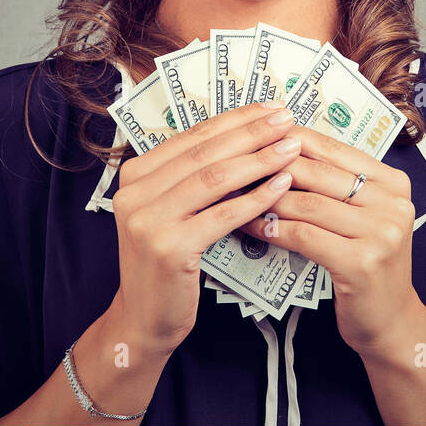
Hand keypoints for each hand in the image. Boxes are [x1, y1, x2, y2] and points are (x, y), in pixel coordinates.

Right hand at [111, 100, 300, 355]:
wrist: (146, 318)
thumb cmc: (168, 261)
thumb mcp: (172, 210)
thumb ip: (194, 177)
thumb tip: (246, 136)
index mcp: (134, 174)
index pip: (193, 135)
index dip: (235, 118)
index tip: (271, 107)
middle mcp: (134, 192)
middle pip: (205, 152)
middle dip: (252, 132)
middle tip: (287, 120)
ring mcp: (148, 220)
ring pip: (215, 179)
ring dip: (259, 160)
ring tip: (292, 148)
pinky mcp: (169, 247)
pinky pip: (223, 215)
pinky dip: (256, 198)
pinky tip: (282, 185)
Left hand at [236, 125, 418, 357]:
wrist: (391, 319)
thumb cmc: (367, 262)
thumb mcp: (363, 215)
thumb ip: (335, 185)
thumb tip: (280, 150)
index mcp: (393, 182)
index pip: (334, 149)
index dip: (291, 140)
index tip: (257, 138)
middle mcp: (393, 202)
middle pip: (318, 173)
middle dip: (272, 167)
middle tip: (236, 164)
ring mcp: (381, 233)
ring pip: (307, 204)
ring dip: (265, 199)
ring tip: (237, 196)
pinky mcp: (361, 262)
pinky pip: (304, 236)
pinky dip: (273, 229)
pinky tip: (252, 226)